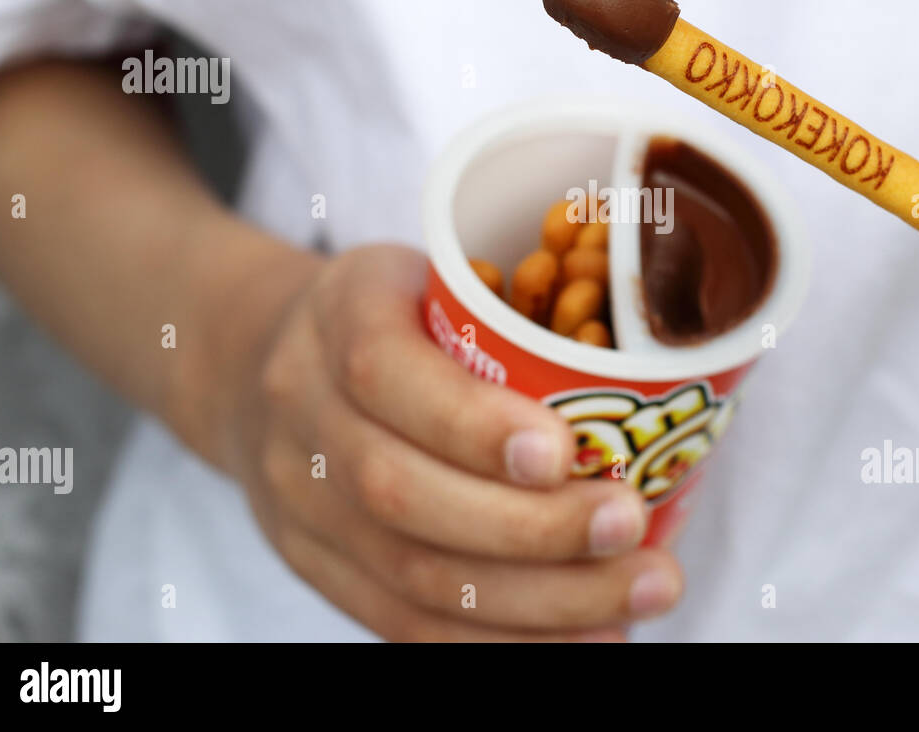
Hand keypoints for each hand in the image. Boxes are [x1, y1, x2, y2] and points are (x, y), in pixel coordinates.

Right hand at [216, 243, 682, 639]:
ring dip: (537, 601)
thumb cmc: (390, 316)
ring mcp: (298, 504)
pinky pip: (402, 624)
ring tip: (639, 594)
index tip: (563, 453)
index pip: (385, 373)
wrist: (259, 366)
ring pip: (410, 573)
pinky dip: (500, 644)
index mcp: (337, 319)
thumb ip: (513, 314)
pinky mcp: (315, 567)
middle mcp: (304, 416)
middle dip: (530, 528)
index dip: (471, 425)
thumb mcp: (431, 274)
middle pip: (400, 493)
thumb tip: (658, 377)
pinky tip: (583, 639)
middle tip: (632, 528)